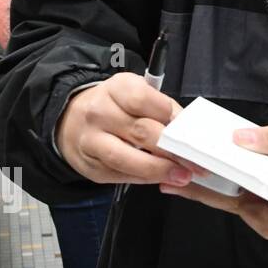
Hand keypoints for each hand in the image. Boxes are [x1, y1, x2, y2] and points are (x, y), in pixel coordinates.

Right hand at [55, 71, 189, 184]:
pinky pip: (119, 175)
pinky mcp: (90, 166)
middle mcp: (99, 113)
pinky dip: (144, 178)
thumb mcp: (139, 93)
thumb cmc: (116, 105)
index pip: (143, 100)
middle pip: (140, 132)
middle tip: (195, 161)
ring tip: (181, 175)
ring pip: (126, 158)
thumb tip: (189, 131)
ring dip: (158, 170)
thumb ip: (165, 110)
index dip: (168, 116)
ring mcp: (91, 141)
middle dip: (171, 149)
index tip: (188, 130)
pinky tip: (160, 178)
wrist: (72, 119)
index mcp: (116, 88)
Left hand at [158, 113, 267, 239]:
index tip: (212, 183)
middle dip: (212, 194)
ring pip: (252, 203)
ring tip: (189, 169)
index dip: (236, 205)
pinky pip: (262, 194)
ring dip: (223, 188)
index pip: (266, 221)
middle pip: (249, 211)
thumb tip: (237, 140)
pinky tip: (221, 166)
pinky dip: (240, 182)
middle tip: (176, 177)